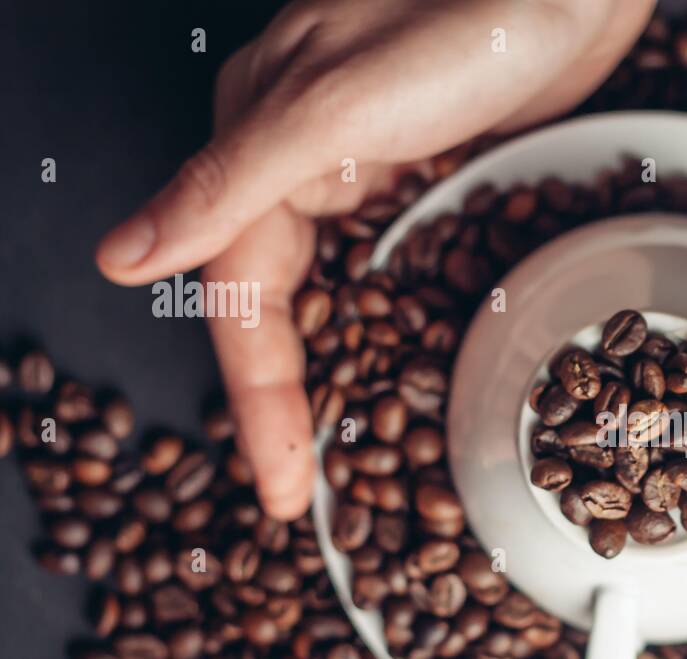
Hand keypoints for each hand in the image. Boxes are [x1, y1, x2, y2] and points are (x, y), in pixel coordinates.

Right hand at [96, 0, 652, 518]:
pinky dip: (385, 328)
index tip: (278, 483)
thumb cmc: (468, 19)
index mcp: (261, 148)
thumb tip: (123, 257)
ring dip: (332, 372)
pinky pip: (385, 272)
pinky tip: (397, 371)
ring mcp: (365, 172)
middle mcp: (302, 165)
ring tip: (343, 453)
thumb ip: (230, 184)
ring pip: (329, 295)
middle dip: (287, 402)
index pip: (242, 300)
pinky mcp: (423, 175)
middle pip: (279, 307)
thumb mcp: (336, 107)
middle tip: (302, 490)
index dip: (258, 398)